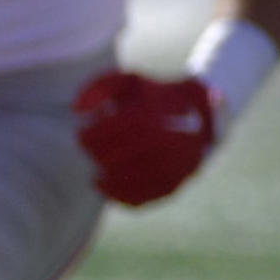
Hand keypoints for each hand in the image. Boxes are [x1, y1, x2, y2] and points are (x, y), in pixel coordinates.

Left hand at [73, 69, 218, 207]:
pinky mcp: (174, 185)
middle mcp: (167, 142)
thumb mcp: (130, 82)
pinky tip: (105, 186)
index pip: (114, 131)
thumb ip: (99, 88)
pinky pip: (143, 198)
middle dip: (98, 154)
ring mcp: (172, 167)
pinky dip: (119, 195)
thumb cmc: (156, 96)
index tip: (82, 133)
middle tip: (90, 149)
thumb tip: (75, 109)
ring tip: (97, 169)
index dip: (91, 135)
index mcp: (156, 115)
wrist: (203, 115)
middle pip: (119, 157)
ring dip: (105, 177)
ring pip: (129, 180)